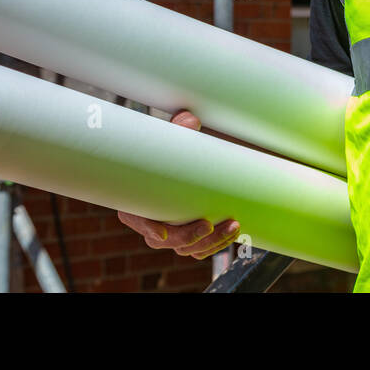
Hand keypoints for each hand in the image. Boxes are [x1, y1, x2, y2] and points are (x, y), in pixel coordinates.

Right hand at [117, 110, 240, 258]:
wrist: (190, 159)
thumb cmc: (176, 146)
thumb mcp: (175, 135)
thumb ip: (181, 128)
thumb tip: (190, 120)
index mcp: (138, 198)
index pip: (137, 218)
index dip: (148, 229)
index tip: (163, 234)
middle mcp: (152, 219)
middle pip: (164, 241)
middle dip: (187, 238)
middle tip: (208, 224)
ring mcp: (171, 230)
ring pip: (186, 248)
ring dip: (209, 243)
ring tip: (231, 226)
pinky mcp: (189, 234)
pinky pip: (199, 249)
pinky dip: (216, 244)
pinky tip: (232, 232)